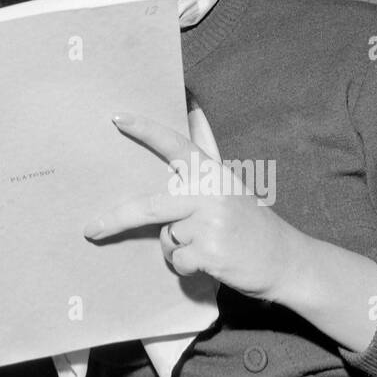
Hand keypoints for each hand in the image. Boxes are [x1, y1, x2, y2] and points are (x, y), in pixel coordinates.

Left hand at [83, 112, 303, 302]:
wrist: (287, 261)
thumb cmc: (250, 224)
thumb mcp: (230, 187)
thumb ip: (204, 163)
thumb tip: (194, 109)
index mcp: (212, 173)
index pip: (175, 144)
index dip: (145, 130)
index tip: (116, 118)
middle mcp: (209, 193)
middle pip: (148, 206)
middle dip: (114, 220)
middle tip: (90, 230)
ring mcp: (210, 223)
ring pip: (165, 238)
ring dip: (176, 248)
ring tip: (206, 246)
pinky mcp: (210, 252)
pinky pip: (177, 261)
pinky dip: (186, 267)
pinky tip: (211, 263)